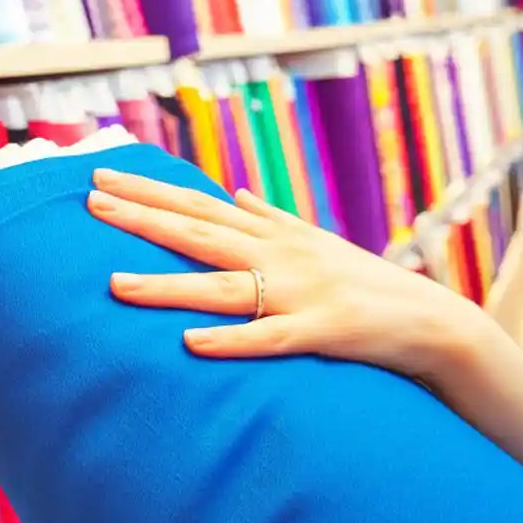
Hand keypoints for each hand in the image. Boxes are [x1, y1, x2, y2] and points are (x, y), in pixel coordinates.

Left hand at [86, 168, 514, 391]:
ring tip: (116, 284)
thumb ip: (270, 216)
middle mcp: (280, 255)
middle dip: (143, 218)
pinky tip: (192, 343)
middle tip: (92, 204)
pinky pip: (269, 339)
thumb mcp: (314, 240)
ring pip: (223, 287)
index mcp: (272, 233)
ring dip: (168, 285)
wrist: (430, 320)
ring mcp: (299, 292)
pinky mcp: (322, 331)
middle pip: (199, 233)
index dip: (149, 191)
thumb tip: (234, 190)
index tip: (102, 178)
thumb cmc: (362, 281)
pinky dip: (232, 340)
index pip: (198, 205)